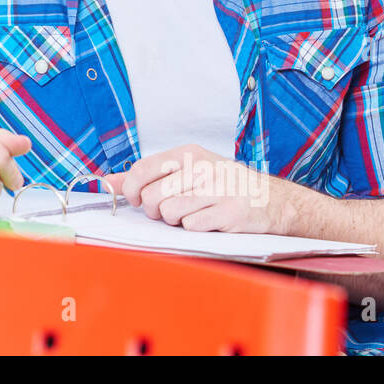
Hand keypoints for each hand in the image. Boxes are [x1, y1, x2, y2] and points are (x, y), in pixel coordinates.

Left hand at [99, 143, 288, 234]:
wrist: (274, 200)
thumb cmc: (224, 185)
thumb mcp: (188, 170)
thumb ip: (147, 176)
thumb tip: (109, 181)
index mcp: (189, 153)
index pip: (143, 169)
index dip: (133, 190)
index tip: (138, 200)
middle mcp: (202, 167)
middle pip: (153, 197)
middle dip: (156, 211)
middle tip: (172, 211)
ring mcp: (217, 189)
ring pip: (169, 213)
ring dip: (176, 221)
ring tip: (193, 214)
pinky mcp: (229, 212)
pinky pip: (192, 226)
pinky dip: (195, 229)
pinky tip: (209, 221)